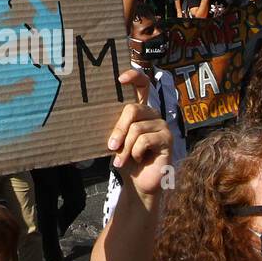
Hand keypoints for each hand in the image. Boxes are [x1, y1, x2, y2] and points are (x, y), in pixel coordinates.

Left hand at [107, 70, 171, 196]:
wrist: (138, 183)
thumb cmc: (126, 160)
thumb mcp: (116, 141)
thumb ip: (114, 127)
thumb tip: (93, 116)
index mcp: (140, 111)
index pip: (142, 85)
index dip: (134, 77)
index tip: (120, 79)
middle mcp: (153, 114)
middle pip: (132, 109)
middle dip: (118, 129)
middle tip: (111, 146)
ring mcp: (162, 125)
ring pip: (136, 129)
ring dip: (125, 148)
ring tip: (122, 161)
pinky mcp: (168, 139)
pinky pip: (145, 140)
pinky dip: (135, 152)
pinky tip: (138, 160)